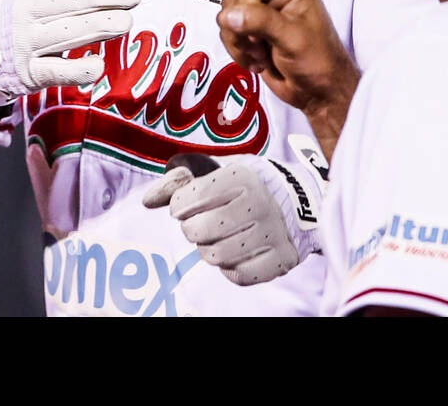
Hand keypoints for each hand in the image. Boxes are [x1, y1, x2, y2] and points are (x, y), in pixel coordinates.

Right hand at [0, 0, 139, 101]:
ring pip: (67, 33)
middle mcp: (28, 9)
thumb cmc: (34, 4)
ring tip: (126, 22)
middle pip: (73, 1)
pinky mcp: (31, 72)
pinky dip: (77, 70)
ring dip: (101, 27)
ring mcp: (28, 42)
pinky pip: (55, 71)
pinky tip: (98, 64)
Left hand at [142, 153, 324, 285]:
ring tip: (222, 237)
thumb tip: (148, 201)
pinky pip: (238, 276)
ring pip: (215, 257)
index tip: (189, 204)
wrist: (299, 199)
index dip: (179, 207)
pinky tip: (238, 251)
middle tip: (205, 222)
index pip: (183, 203)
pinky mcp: (281, 259)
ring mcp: (272, 233)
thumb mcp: (216, 172)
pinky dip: (232, 268)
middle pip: (197, 233)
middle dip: (194, 229)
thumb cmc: (245, 186)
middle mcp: (258, 203)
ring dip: (211, 250)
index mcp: (239, 177)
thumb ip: (179, 183)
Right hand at [216, 0, 358, 158]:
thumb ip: (260, 22)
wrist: (319, 92)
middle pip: (234, 0)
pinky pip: (230, 34)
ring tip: (260, 55)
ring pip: (228, 18)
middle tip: (258, 46)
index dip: (245, 9)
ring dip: (238, 42)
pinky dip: (239, 51)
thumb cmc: (319, 62)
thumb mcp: (291, 38)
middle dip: (239, 29)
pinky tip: (258, 61)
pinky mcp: (255, 33)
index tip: (256, 35)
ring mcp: (264, 15)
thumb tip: (229, 14)